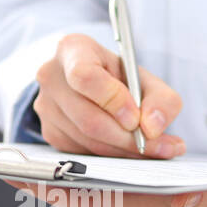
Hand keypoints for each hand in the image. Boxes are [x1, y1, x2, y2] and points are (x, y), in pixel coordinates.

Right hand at [33, 33, 185, 158]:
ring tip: (153, 149)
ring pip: (87, 140)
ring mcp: (46, 106)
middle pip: (88, 118)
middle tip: (159, 145)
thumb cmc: (118, 79)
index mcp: (73, 50)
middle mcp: (51, 76)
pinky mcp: (49, 132)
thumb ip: (161, 99)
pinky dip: (111, 156)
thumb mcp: (145, 78)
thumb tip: (153, 127)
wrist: (93, 87)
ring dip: (124, 150)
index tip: (137, 118)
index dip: (113, 101)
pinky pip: (82, 152)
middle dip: (128, 138)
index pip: (85, 76)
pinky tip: (129, 150)